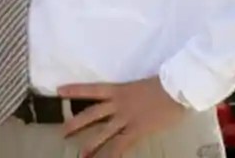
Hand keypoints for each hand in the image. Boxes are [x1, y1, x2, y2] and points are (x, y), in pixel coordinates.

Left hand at [58, 77, 188, 156]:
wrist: (176, 88)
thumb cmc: (163, 84)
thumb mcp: (140, 86)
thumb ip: (130, 94)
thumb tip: (129, 100)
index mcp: (118, 90)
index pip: (91, 89)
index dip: (74, 90)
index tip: (58, 91)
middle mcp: (117, 104)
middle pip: (91, 114)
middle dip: (76, 123)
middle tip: (62, 131)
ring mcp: (126, 118)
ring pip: (104, 132)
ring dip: (92, 144)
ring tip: (81, 155)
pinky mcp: (138, 130)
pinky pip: (123, 144)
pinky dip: (114, 154)